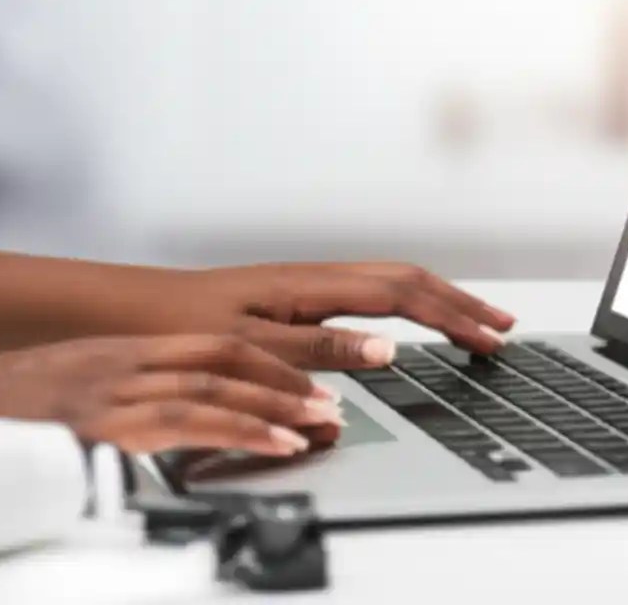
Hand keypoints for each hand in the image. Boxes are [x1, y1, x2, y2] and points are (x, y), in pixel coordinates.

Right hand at [0, 335, 344, 454]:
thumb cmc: (4, 408)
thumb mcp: (76, 393)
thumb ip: (129, 401)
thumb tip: (178, 424)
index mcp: (124, 352)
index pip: (215, 346)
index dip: (268, 365)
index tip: (307, 386)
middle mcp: (125, 360)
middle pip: (226, 356)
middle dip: (286, 381)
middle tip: (330, 406)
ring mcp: (111, 387)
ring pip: (212, 385)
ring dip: (273, 405)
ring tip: (316, 426)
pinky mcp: (97, 420)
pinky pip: (182, 421)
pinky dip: (238, 430)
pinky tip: (273, 443)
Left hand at [127, 262, 516, 368]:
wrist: (124, 311)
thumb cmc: (176, 326)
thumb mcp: (248, 346)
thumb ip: (319, 350)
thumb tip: (388, 350)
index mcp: (311, 284)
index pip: (403, 295)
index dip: (453, 317)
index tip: (491, 342)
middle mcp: (314, 277)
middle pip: (407, 279)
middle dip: (461, 302)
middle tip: (504, 329)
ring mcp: (305, 284)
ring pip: (390, 283)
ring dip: (437, 301)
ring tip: (472, 323)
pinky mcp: (293, 298)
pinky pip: (367, 294)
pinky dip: (405, 307)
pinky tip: (407, 325)